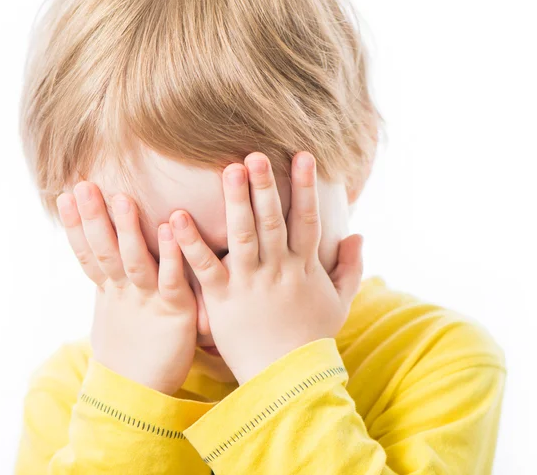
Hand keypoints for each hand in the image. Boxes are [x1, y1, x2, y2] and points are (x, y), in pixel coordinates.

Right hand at [56, 182, 196, 395]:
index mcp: (109, 290)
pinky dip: (168, 255)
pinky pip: (170, 280)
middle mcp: (123, 292)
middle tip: (84, 186)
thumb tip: (103, 254)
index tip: (65, 194)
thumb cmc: (130, 348)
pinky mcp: (174, 311)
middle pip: (104, 251)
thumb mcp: (114, 309)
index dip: (75, 225)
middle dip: (93, 219)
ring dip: (127, 230)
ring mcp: (146, 301)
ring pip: (133, 261)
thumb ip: (112, 280)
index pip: (87, 252)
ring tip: (121, 198)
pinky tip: (169, 229)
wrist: (139, 393)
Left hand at [169, 151, 362, 384]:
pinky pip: (205, 267)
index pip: (307, 220)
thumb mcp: (340, 303)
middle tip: (256, 155)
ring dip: (235, 201)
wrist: (287, 380)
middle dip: (266, 186)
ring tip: (229, 170)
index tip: (304, 156)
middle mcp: (278, 269)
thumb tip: (359, 234)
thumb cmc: (311, 339)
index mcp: (304, 267)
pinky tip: (176, 217)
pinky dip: (191, 243)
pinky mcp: (222, 298)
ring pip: (242, 235)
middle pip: (273, 221)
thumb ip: (350, 267)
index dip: (306, 187)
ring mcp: (250, 282)